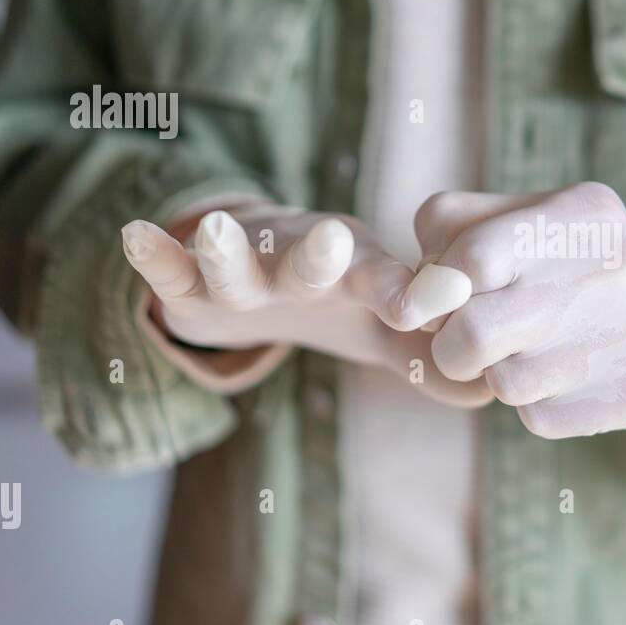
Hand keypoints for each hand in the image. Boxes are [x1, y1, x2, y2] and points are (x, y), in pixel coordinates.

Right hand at [120, 201, 490, 407]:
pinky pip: (174, 271)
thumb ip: (426, 358)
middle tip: (338, 240)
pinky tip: (136, 236)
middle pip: (314, 261)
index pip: (389, 285)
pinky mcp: (196, 283)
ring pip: (238, 262)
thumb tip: (489, 393)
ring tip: (215, 231)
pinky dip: (156, 256)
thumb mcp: (383, 328)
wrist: (268, 262)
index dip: (411, 295)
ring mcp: (249, 271)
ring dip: (229, 249)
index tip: (435, 305)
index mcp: (360, 278)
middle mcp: (306, 267)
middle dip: (323, 254)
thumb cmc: (340, 298)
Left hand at [413, 182, 625, 437]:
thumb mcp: (524, 217)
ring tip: (526, 350)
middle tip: (463, 340)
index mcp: (584, 213)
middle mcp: (618, 271)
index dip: (435, 287)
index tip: (432, 301)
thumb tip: (413, 295)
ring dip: (496, 373)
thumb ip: (453, 229)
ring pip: (504, 383)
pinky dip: (535, 402)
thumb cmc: (574, 259)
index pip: (473, 257)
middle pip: (476, 333)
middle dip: (450, 345)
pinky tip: (564, 376)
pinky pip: (539, 417)